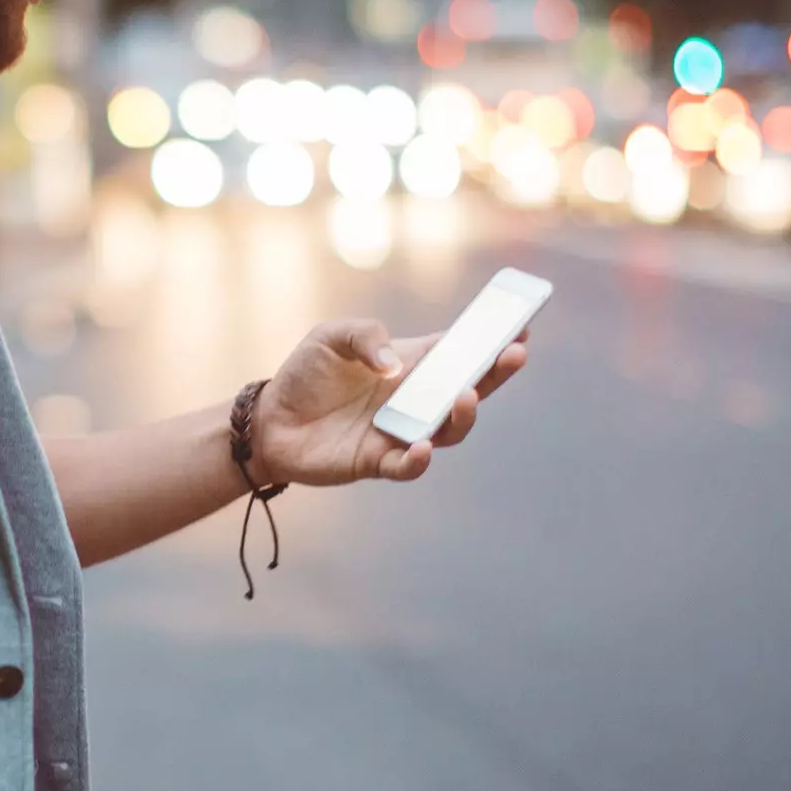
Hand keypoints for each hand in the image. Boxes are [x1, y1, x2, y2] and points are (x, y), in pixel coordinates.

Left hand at [250, 320, 528, 487]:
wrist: (269, 420)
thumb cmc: (306, 374)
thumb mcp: (331, 336)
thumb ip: (365, 337)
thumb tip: (396, 366)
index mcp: (412, 364)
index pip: (462, 351)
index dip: (493, 340)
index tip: (520, 324)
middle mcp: (415, 399)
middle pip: (469, 389)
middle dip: (496, 373)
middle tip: (513, 353)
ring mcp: (401, 431)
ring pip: (449, 430)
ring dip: (463, 415)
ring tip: (464, 396)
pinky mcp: (377, 461)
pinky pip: (408, 465)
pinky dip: (417, 460)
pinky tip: (418, 447)